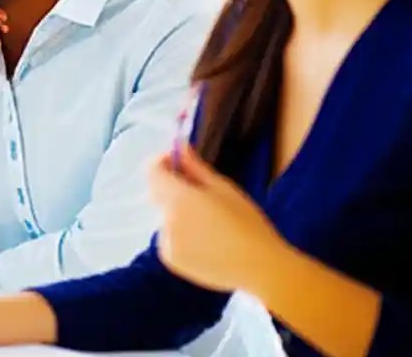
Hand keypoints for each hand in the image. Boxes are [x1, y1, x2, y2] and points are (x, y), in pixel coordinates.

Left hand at [149, 144, 285, 293]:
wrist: (258, 266)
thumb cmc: (247, 223)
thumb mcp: (223, 188)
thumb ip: (195, 167)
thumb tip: (179, 146)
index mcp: (180, 199)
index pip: (153, 171)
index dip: (162, 161)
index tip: (177, 160)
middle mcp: (167, 220)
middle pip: (158, 192)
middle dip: (173, 186)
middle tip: (202, 192)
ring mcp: (166, 242)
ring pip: (165, 215)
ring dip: (178, 211)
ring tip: (211, 222)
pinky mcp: (170, 259)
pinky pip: (169, 236)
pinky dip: (181, 233)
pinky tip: (206, 240)